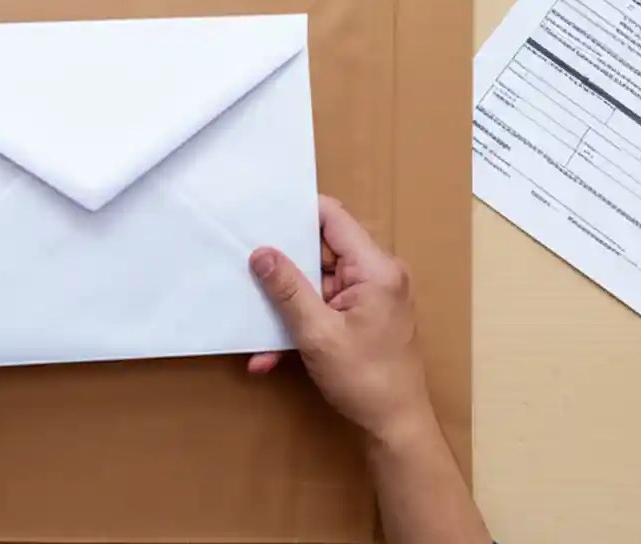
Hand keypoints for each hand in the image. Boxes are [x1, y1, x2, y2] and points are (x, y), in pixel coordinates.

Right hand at [246, 196, 433, 443]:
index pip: (333, 218)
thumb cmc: (366, 380)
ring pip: (316, 282)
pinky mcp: (361, 315)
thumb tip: (261, 253)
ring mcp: (369, 296)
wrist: (395, 426)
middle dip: (283, 265)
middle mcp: (377, 275)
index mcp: (375, 269)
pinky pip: (322, 306)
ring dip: (286, 305)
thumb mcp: (318, 333)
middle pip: (320, 250)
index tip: (260, 216)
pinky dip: (299, 324)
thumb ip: (288, 289)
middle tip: (244, 266)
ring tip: (255, 321)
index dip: (297, 213)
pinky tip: (271, 353)